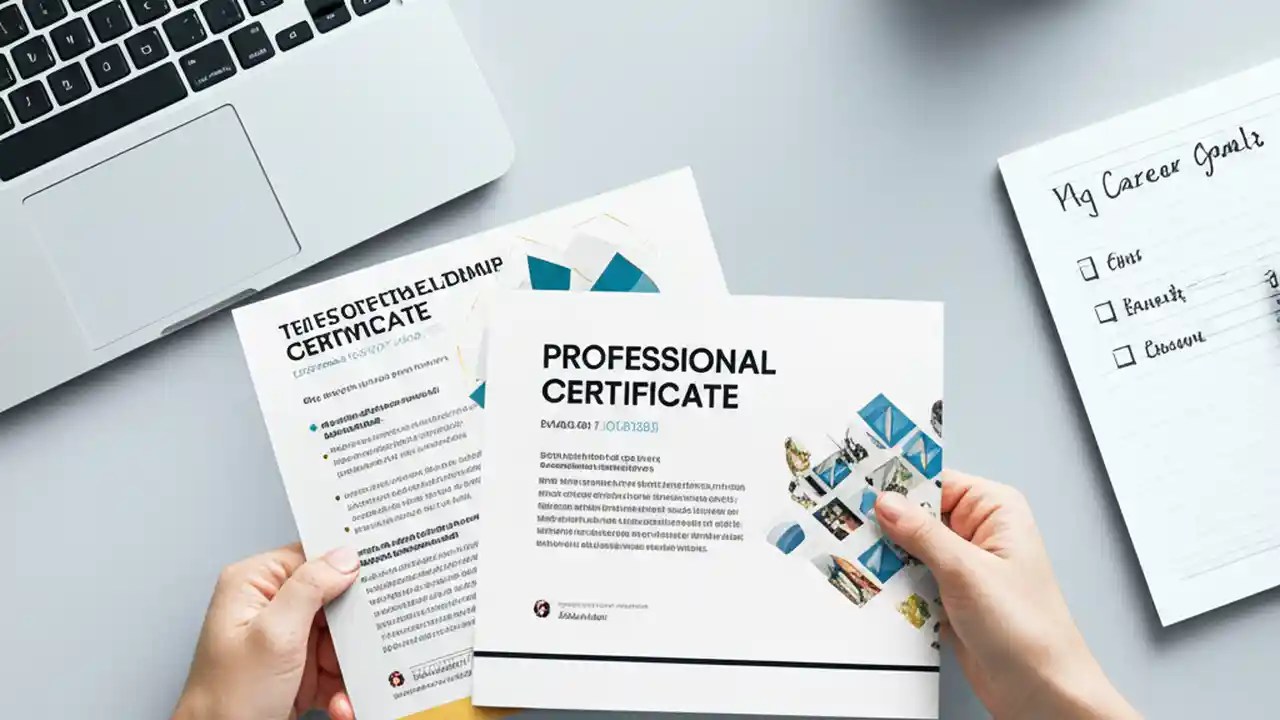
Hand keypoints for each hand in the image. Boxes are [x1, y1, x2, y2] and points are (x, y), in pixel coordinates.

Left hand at [172, 543, 360, 719]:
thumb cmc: (227, 700)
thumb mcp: (274, 636)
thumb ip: (310, 588)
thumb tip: (344, 556)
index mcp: (254, 585)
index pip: (312, 556)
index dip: (347, 565)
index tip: (379, 575)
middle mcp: (270, 608)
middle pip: (334, 599)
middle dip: (354, 629)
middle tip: (365, 645)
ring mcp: (286, 640)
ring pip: (342, 637)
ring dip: (351, 666)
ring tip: (347, 686)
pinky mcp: (299, 669)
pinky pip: (337, 666)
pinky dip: (344, 686)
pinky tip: (339, 701)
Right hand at [875, 470, 1138, 719]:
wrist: (1040, 691)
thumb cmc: (1026, 630)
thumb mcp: (967, 572)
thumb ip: (922, 534)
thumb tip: (886, 502)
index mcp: (995, 511)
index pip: (936, 481)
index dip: (897, 484)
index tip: (856, 484)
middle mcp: (980, 533)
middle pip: (919, 514)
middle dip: (885, 523)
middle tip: (844, 524)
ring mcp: (964, 565)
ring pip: (910, 548)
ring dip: (886, 557)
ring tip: (851, 556)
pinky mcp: (950, 595)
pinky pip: (912, 578)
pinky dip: (892, 583)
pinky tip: (870, 584)